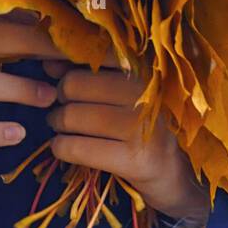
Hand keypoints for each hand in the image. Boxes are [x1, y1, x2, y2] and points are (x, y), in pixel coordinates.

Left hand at [42, 56, 210, 225]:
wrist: (178, 175)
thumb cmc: (145, 126)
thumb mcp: (125, 94)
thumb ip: (91, 74)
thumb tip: (49, 63)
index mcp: (146, 67)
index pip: (94, 52)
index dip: (66, 59)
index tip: (54, 70)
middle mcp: (148, 91)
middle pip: (74, 84)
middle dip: (59, 98)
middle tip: (62, 107)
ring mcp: (144, 126)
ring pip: (73, 116)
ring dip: (57, 123)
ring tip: (62, 126)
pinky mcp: (136, 160)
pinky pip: (77, 148)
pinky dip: (61, 147)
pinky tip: (63, 147)